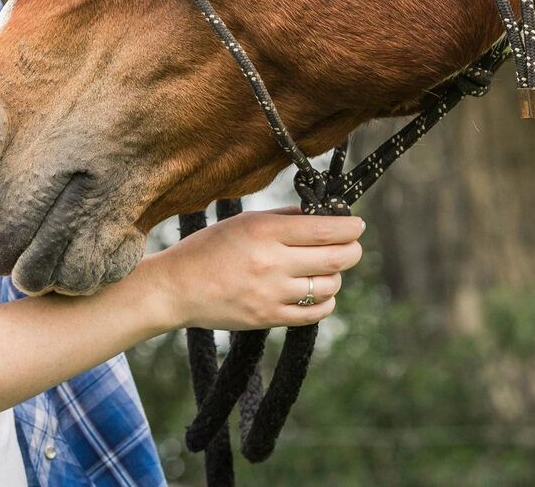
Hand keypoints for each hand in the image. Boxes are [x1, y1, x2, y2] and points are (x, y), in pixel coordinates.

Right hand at [137, 206, 364, 330]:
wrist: (177, 288)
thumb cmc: (210, 248)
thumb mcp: (244, 222)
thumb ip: (285, 218)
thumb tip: (323, 216)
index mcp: (264, 232)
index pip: (325, 230)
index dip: (350, 227)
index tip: (357, 224)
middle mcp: (271, 263)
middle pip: (335, 259)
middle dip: (352, 250)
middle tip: (352, 245)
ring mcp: (271, 294)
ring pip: (329, 286)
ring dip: (336, 276)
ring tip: (325, 268)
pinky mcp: (269, 318)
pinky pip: (315, 313)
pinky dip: (325, 301)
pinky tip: (317, 291)